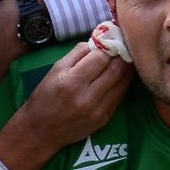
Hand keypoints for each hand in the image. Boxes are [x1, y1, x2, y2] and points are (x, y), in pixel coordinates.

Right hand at [0, 43, 133, 169]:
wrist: (41, 131)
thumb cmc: (45, 98)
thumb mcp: (55, 70)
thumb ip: (77, 54)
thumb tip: (98, 41)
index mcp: (72, 82)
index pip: (100, 58)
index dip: (110, 45)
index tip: (114, 37)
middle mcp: (87, 97)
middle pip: (115, 69)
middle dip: (123, 54)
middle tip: (127, 44)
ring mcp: (98, 110)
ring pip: (122, 83)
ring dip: (127, 68)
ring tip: (128, 56)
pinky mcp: (104, 118)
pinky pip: (120, 96)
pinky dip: (123, 82)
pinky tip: (123, 74)